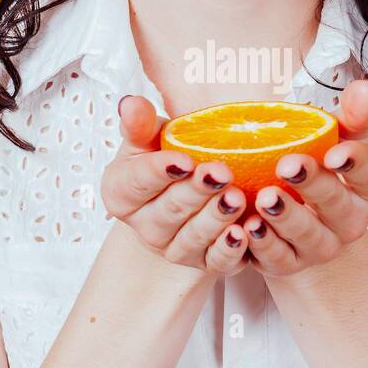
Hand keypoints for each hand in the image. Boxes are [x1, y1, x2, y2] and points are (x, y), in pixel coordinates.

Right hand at [100, 95, 249, 273]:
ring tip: (236, 198)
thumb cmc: (165, 158)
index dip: (160, 172)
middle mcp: (144, 227)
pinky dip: (230, 250)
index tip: (184, 160)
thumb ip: (140, 124)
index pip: (137, 183)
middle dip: (196, 192)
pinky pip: (215, 262)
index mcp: (122, 194)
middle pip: (169, 210)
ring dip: (216, 218)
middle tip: (222, 173)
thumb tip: (130, 103)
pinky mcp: (203, 263)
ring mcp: (173, 248)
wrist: (184, 191)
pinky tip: (244, 233)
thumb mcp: (149, 139)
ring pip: (193, 237)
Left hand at [242, 79, 367, 277]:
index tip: (336, 153)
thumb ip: (353, 116)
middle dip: (314, 185)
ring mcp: (320, 246)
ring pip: (306, 235)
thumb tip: (364, 87)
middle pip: (336, 205)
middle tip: (288, 165)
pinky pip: (276, 258)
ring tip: (265, 198)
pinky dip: (261, 245)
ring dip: (285, 217)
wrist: (305, 219)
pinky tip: (246, 227)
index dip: (356, 163)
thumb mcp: (340, 140)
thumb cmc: (322, 169)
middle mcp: (349, 222)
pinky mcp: (288, 263)